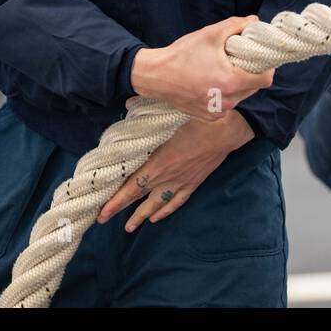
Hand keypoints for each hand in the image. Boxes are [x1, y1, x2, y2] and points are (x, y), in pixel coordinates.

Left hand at [96, 105, 254, 230]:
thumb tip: (127, 103)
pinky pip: (177, 202)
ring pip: (157, 205)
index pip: (131, 186)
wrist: (229, 129)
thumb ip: (145, 109)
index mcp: (159, 162)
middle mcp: (168, 177)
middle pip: (139, 197)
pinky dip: (165, 211)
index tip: (101, 211)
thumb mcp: (170, 111)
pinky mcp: (194, 183)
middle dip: (120, 209)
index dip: (115, 200)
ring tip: (129, 227)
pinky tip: (157, 217)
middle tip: (103, 219)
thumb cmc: (199, 119)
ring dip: (141, 216)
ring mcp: (181, 182)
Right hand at [130, 15, 272, 121]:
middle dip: (250, 74)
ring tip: (222, 71)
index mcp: (232, 81)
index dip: (267, 68)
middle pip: (253, 88)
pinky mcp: (208, 116)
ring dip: (237, 85)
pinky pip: (226, 105)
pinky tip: (211, 83)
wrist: (156, 76)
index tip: (260, 59)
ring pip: (240, 97)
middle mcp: (228, 101)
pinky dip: (224, 95)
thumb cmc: (182, 55)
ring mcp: (218, 111)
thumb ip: (235, 25)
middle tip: (238, 62)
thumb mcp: (210, 34)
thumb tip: (254, 20)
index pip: (266, 79)